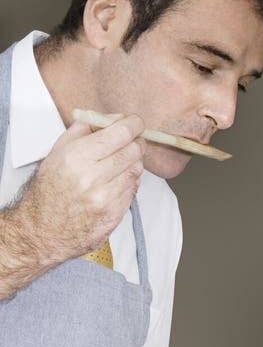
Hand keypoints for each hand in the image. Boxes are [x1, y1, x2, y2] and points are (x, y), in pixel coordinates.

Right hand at [21, 114, 145, 264]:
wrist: (43, 228)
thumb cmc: (49, 189)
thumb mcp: (58, 151)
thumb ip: (84, 129)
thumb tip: (110, 118)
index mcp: (78, 157)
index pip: (121, 133)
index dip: (134, 124)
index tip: (136, 122)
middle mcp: (93, 178)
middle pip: (133, 151)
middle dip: (137, 143)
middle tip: (133, 141)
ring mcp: (106, 199)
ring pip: (136, 171)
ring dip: (134, 162)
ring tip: (122, 162)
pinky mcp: (114, 215)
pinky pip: (133, 191)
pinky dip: (130, 182)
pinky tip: (118, 181)